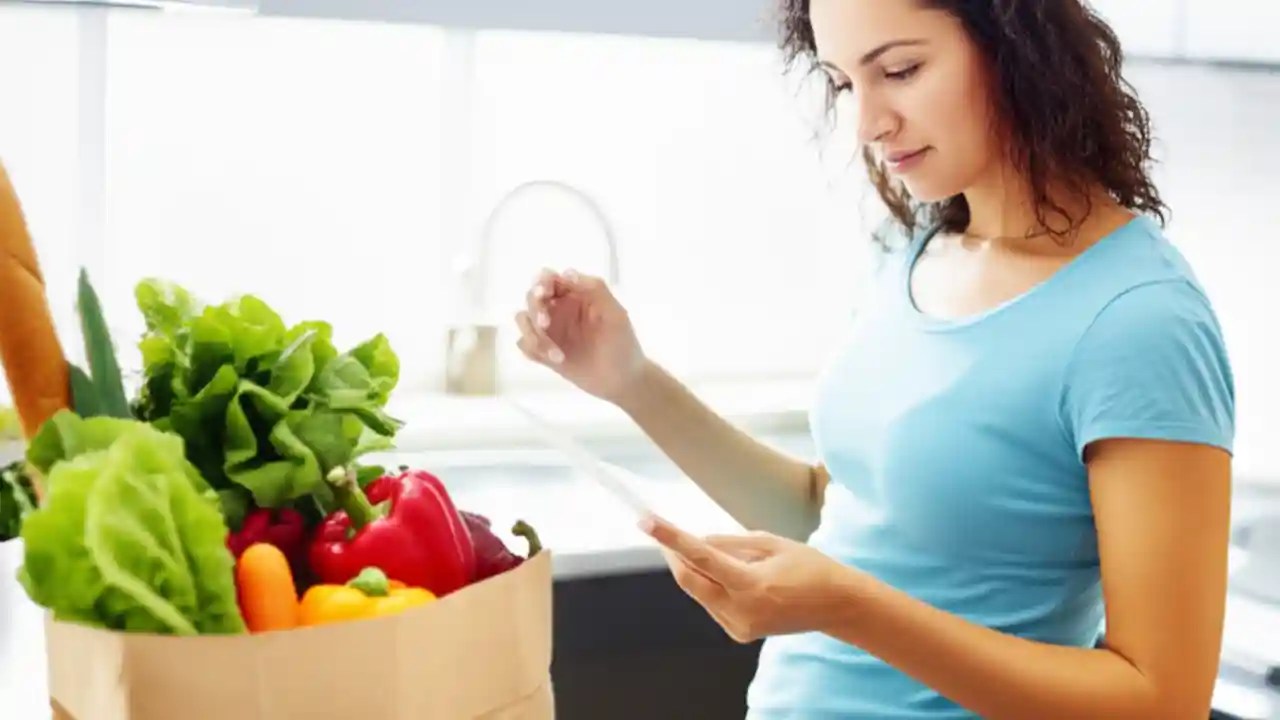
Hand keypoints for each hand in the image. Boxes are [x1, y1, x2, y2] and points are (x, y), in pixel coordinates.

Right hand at [514, 268, 648, 403]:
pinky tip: (555, 360)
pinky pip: (524, 344)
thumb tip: (567, 272)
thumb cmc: (622, 344)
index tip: (545, 293)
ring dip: (533, 334)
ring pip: (524, 320)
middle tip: (545, 324)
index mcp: (576, 295)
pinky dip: (533, 350)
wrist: (622, 381)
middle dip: (535, 309)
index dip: (543, 282)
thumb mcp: (615, 314)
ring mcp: (550, 331)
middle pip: (532, 297)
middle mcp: (559, 309)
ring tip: (556, 355)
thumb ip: (595, 289)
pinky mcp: (543, 351)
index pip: (550, 279)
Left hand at [639, 515, 854, 642]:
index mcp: (752, 584)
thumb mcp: (772, 543)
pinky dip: (712, 585)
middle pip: (690, 580)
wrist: (837, 605)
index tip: (647, 521)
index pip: (700, 557)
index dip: (670, 538)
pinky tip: (729, 575)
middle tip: (661, 530)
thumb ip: (731, 543)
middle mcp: (741, 610)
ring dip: (696, 570)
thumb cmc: (810, 568)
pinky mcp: (740, 633)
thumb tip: (698, 541)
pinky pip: (713, 604)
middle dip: (673, 555)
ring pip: (700, 592)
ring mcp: (739, 626)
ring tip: (716, 553)